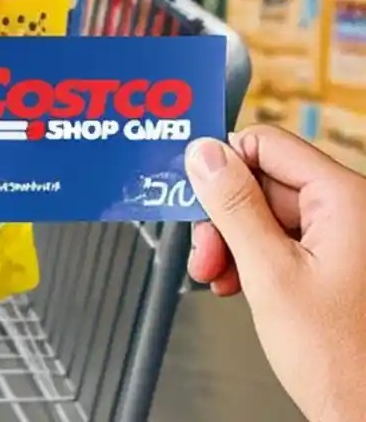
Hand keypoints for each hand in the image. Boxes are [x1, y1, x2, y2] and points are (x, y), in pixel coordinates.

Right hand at [185, 124, 365, 421]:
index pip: (267, 145)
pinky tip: (241, 283)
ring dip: (234, 243)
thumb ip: (233, 207)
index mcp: (345, 199)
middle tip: (207, 254)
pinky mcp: (338, 260)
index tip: (191, 191)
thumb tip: (206, 155)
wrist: (363, 412)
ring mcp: (346, 236)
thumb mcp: (269, 272)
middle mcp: (352, 210)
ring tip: (222, 277)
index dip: (223, 166)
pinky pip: (284, 239)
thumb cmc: (340, 358)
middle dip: (225, 218)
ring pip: (268, 214)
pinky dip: (254, 258)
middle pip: (264, 182)